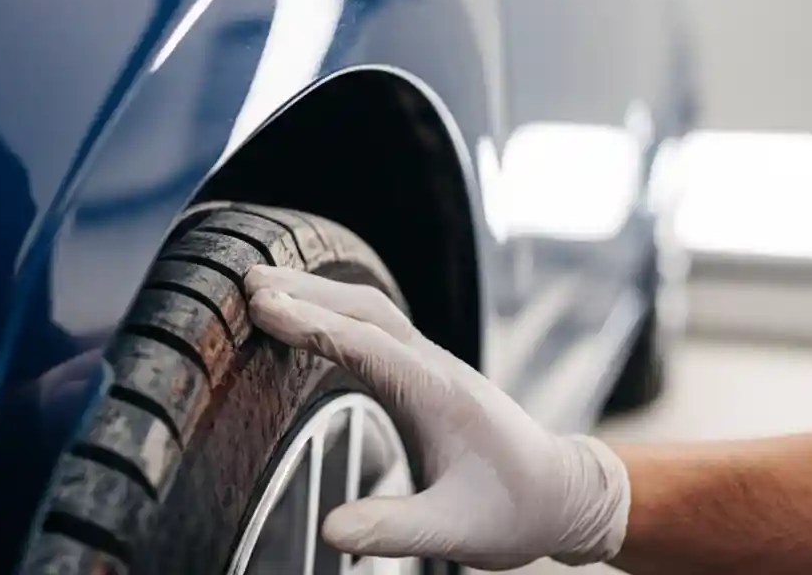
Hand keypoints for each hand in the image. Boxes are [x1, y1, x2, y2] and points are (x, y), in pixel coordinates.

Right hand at [244, 266, 629, 569]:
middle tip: (249, 280)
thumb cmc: (514, 511)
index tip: (262, 307)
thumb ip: (393, 529)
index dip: (312, 323)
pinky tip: (312, 317)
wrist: (563, 494)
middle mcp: (434, 366)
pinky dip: (337, 312)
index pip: (365, 343)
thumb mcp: (456, 532)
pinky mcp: (427, 374)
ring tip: (265, 286)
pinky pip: (377, 328)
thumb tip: (330, 531)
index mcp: (438, 392)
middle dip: (307, 292)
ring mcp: (432, 365)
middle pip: (365, 310)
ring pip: (372, 311)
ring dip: (320, 294)